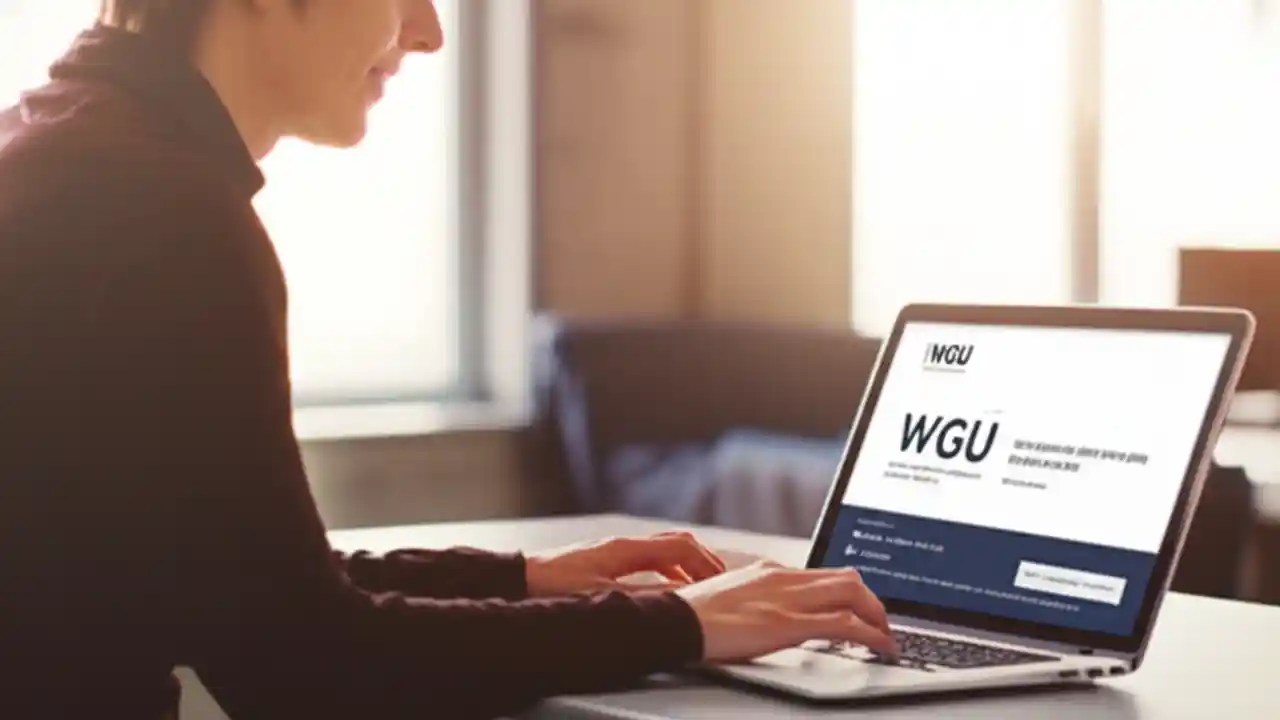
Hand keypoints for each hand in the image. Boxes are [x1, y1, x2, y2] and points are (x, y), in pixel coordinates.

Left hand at [525, 531, 727, 596]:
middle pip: (674, 542)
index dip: (706, 562)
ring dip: (685, 565)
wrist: (518, 579)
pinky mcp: (603, 561)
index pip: (679, 545)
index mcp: (625, 548)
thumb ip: (643, 595)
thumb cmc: (555, 588)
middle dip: (702, 560)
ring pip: (661, 550)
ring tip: (701, 586)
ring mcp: (613, 550)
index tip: (723, 581)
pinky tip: (668, 590)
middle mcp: (622, 544)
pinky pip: (646, 560)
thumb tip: (680, 596)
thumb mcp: (603, 596)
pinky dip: (667, 570)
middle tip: (721, 581)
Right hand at [676, 561, 897, 662]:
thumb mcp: (728, 600)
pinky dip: (871, 635)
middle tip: (879, 624)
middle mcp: (783, 577)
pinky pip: (845, 625)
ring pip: (853, 593)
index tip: (859, 608)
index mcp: (768, 571)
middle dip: (871, 601)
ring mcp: (787, 598)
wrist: (673, 621)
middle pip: (846, 577)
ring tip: (885, 638)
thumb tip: (767, 616)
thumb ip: (754, 602)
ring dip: (877, 616)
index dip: (849, 591)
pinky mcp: (788, 623)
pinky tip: (880, 648)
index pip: (822, 573)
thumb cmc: (692, 617)